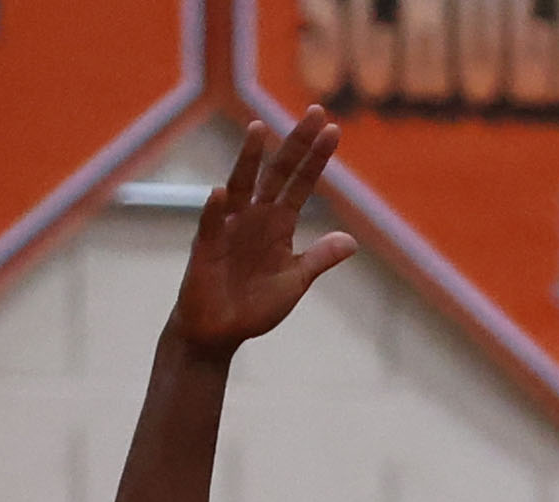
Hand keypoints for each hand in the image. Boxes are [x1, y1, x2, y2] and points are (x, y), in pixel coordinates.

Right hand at [172, 109, 356, 361]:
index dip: (317, 158)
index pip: (301, 183)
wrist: (218, 331)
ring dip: (248, 159)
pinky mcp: (206, 248)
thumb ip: (318, 259)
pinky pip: (211, 225)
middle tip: (315, 112)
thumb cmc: (253, 305)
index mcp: (278, 223)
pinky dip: (214, 210)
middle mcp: (255, 216)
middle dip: (296, 143)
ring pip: (241, 186)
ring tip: (258, 129)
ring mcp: (229, 228)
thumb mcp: (294, 282)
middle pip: (277, 172)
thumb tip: (352, 241)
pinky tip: (220, 193)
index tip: (334, 129)